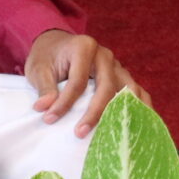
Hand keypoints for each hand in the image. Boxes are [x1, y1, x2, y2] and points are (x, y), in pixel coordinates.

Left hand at [26, 30, 147, 137]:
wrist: (57, 44)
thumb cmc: (47, 56)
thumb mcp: (38, 68)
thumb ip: (44, 87)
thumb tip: (45, 108)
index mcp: (84, 48)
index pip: (78, 81)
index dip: (64, 103)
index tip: (50, 119)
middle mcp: (105, 55)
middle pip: (107, 86)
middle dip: (95, 112)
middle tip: (80, 133)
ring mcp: (117, 66)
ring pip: (128, 89)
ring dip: (123, 112)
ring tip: (118, 134)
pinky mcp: (122, 76)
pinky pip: (137, 91)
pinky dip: (140, 107)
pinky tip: (140, 125)